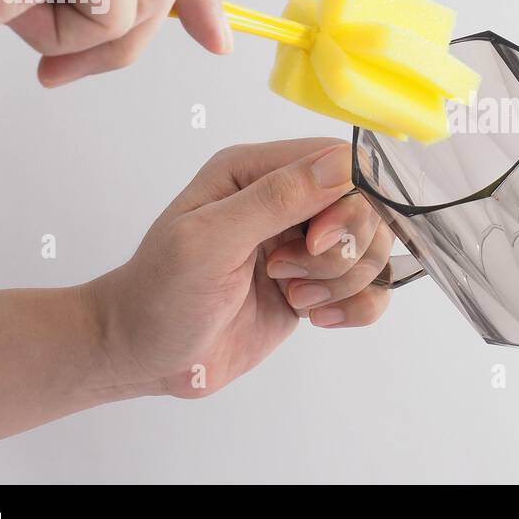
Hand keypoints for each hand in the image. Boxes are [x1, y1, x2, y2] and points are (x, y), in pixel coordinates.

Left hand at [88, 139, 393, 397]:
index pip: (341, 162)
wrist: (144, 356)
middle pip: (367, 208)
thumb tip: (343, 162)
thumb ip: (276, 199)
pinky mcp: (318, 286)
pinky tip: (315, 318)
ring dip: (342, 282)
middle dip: (340, 251)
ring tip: (293, 297)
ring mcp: (306, 245)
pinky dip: (355, 308)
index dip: (347, 201)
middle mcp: (287, 200)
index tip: (316, 240)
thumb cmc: (161, 293)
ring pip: (373, 250)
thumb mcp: (210, 241)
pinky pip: (373, 289)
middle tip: (285, 274)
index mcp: (256, 170)